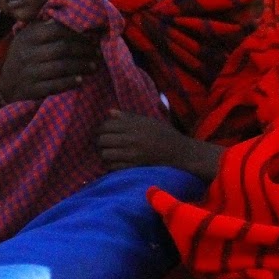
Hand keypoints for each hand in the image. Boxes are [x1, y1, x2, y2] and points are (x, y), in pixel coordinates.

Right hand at [0, 20, 100, 102]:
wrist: (6, 86)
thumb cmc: (23, 57)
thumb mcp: (28, 38)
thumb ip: (45, 27)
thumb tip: (70, 15)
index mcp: (28, 36)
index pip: (57, 29)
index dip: (78, 33)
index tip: (92, 37)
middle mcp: (27, 53)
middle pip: (62, 48)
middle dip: (84, 50)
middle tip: (97, 53)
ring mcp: (28, 72)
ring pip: (61, 67)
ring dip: (81, 66)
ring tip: (94, 67)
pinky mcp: (31, 90)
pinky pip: (54, 85)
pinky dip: (69, 82)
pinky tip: (80, 80)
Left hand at [97, 111, 224, 179]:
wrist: (179, 151)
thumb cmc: (164, 133)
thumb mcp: (147, 120)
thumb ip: (128, 116)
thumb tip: (110, 112)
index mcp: (133, 125)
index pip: (106, 126)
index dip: (100, 129)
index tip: (100, 132)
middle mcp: (131, 138)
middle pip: (103, 140)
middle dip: (99, 142)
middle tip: (102, 143)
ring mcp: (132, 153)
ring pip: (105, 154)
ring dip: (104, 154)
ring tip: (107, 153)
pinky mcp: (135, 166)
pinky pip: (114, 166)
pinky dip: (110, 164)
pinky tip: (114, 162)